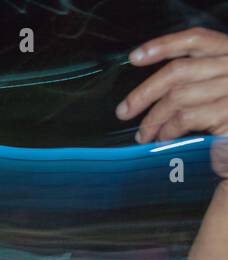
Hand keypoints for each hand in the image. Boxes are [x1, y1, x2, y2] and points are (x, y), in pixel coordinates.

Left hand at [119, 27, 227, 175]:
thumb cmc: (227, 112)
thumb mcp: (216, 84)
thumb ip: (194, 77)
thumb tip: (151, 88)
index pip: (196, 38)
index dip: (163, 45)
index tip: (134, 57)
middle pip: (178, 70)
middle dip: (144, 92)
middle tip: (124, 111)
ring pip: (177, 97)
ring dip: (153, 119)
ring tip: (144, 134)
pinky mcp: (227, 113)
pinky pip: (185, 118)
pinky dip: (168, 130)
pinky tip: (163, 139)